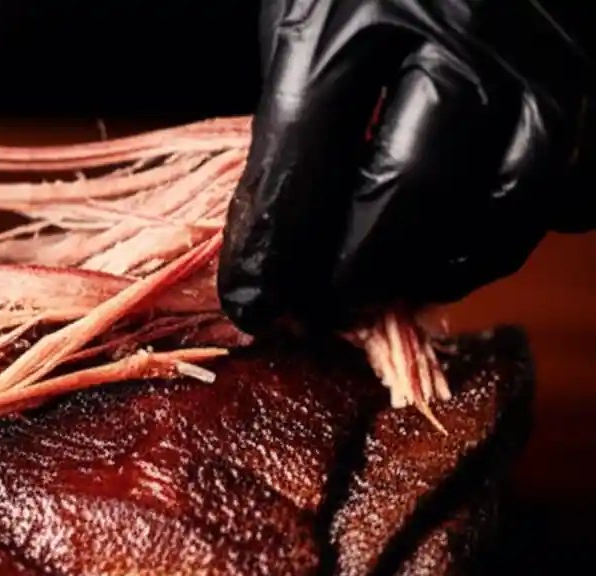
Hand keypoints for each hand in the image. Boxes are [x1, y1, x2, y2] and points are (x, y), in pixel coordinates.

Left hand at [220, 0, 595, 334]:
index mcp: (354, 13)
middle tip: (325, 305)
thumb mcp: (309, 17)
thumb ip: (298, 107)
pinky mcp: (586, 83)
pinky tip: (465, 244)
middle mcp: (456, 32)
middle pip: (406, 186)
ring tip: (394, 286)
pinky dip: (512, 233)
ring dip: (441, 265)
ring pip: (501, 200)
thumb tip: (276, 233)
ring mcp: (532, 58)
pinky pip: (565, 187)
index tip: (252, 299)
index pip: (303, 152)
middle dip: (357, 270)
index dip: (275, 244)